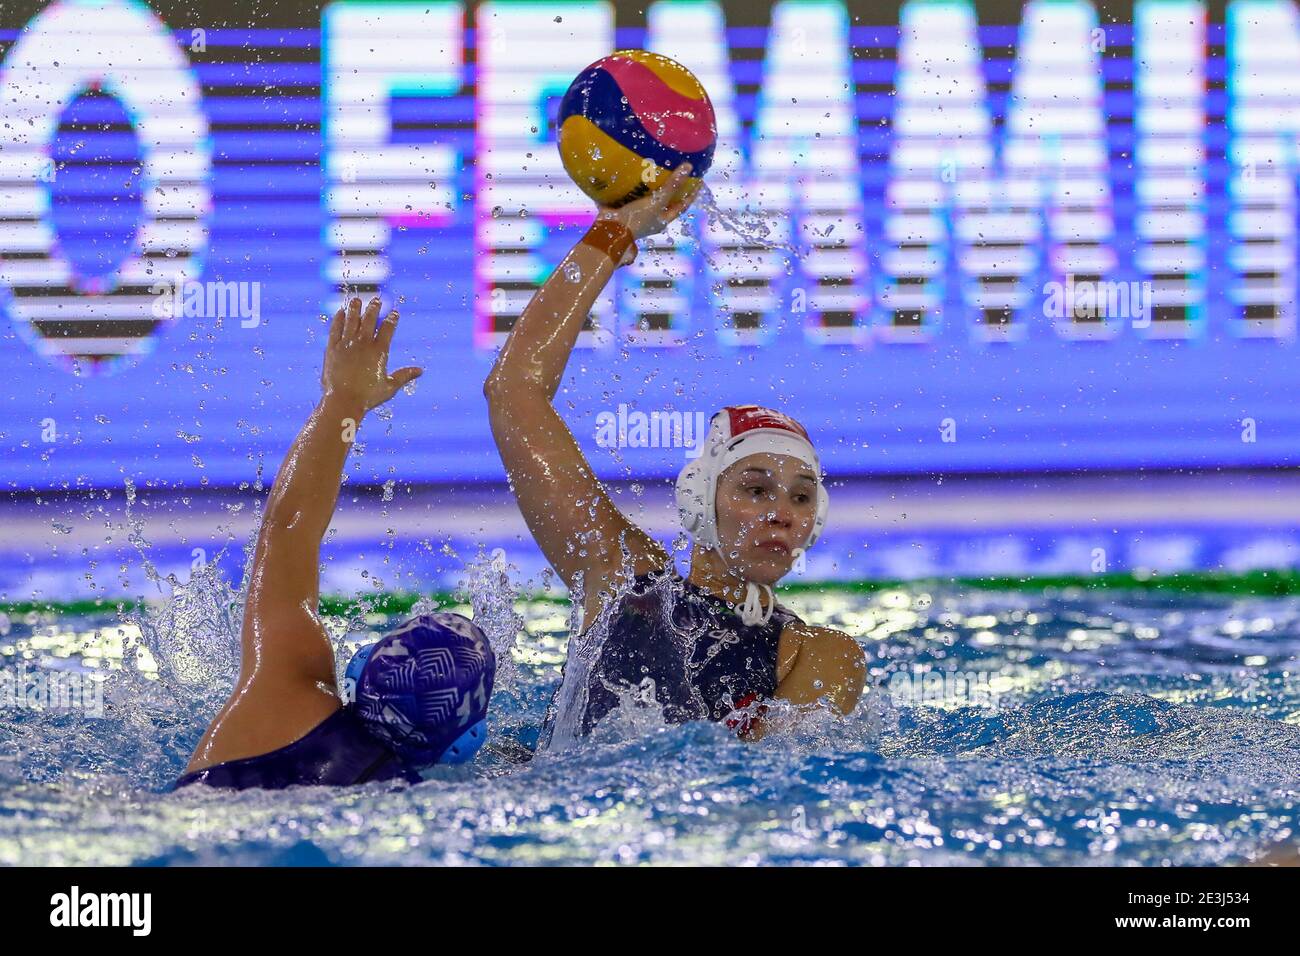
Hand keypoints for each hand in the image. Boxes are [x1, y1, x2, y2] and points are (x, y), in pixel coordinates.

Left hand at [321, 296, 422, 412]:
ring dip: (355, 308)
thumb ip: (405, 375)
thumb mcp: (390, 386)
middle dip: (374, 308)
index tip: (395, 313)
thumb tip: (420, 371)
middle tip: (376, 300)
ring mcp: (346, 344)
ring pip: (351, 320)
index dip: (392, 319)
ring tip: (356, 301)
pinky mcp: (332, 348)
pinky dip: (339, 319)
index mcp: (379, 351)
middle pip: (370, 319)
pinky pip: (335, 328)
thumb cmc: (368, 397)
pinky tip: (340, 313)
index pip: (388, 329)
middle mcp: (363, 344)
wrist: (343, 401)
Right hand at [598, 162, 696, 239]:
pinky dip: (626, 185)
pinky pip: (625, 194)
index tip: (698, 181)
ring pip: (644, 198)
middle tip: (675, 171)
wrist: (609, 231)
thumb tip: (689, 166)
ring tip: (650, 167)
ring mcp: (634, 214)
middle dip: (669, 189)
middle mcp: (650, 218)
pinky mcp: (620, 209)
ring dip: (646, 186)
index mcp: (662, 220)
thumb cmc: (637, 219)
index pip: (681, 206)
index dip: (690, 194)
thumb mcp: (657, 201)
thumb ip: (672, 185)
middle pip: (663, 201)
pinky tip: (625, 170)